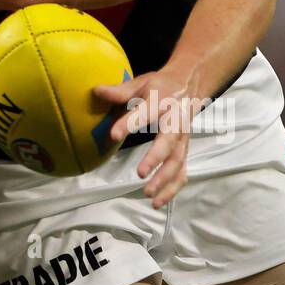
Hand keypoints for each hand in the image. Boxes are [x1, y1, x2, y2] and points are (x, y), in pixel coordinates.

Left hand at [93, 69, 201, 208]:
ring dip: (164, 180)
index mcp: (161, 102)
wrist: (189, 85)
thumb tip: (95, 91)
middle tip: (140, 174)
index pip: (145, 113)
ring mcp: (182, 138)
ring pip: (178, 162)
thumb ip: (119, 91)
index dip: (130, 123)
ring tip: (148, 194)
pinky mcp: (184, 150)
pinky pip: (182, 172)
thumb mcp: (141, 83)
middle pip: (168, 142)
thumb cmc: (159, 86)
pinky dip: (172, 189)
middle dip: (155, 159)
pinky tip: (157, 202)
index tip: (113, 135)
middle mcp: (175, 122)